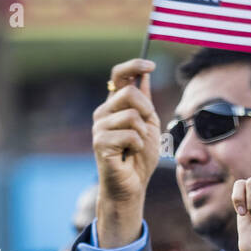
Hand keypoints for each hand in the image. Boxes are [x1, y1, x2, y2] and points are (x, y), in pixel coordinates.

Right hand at [92, 58, 160, 245]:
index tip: (151, 65)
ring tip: (135, 147)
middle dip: (147, 112)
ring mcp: (99, 126)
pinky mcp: (100, 142)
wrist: (132, 185)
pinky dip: (138, 146)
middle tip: (146, 130)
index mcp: (114, 105)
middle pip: (130, 94)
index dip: (133, 66)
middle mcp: (103, 112)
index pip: (118, 76)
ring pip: (132, 116)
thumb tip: (144, 74)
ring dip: (143, 134)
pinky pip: (131, 135)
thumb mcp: (149, 126)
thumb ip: (146, 102)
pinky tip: (129, 155)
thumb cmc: (140, 158)